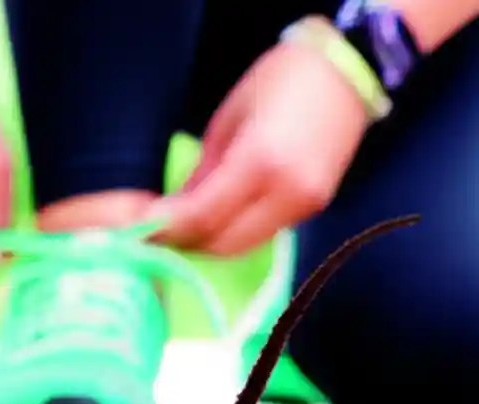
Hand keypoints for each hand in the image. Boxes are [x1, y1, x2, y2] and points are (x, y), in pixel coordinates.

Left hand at [156, 42, 370, 254]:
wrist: (347, 73)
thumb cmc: (279, 82)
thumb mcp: (226, 122)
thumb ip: (201, 174)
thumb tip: (173, 212)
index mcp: (261, 161)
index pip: (203, 218)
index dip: (167, 230)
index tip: (139, 230)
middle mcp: (288, 192)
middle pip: (223, 244)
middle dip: (184, 243)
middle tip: (155, 233)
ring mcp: (306, 205)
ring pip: (243, 247)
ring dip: (207, 244)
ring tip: (180, 228)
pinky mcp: (314, 209)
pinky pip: (262, 234)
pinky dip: (233, 233)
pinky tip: (214, 219)